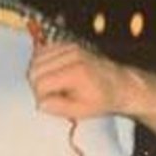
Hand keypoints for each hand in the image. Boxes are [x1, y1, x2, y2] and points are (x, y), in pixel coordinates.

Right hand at [28, 42, 155, 121]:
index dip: (40, 96)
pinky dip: (42, 62)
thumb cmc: (101, 100)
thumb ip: (58, 108)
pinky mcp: (68, 44)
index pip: (40, 83)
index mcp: (75, 73)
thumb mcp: (81, 111)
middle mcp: (71, 56)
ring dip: (38, 73)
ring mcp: (70, 47)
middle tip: (50, 95)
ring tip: (52, 84)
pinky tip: (52, 73)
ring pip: (36, 58)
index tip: (49, 103)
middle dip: (36, 84)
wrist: (120, 84)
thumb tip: (40, 103)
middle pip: (35, 68)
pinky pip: (43, 51)